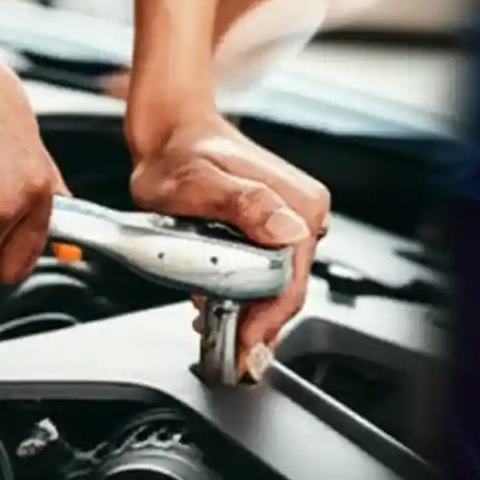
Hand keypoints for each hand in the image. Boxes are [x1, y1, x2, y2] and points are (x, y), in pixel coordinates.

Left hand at [128, 112, 329, 366]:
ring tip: (216, 323)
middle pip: (290, 287)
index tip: (240, 344)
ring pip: (282, 284)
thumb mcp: (197, 181)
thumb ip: (242, 203)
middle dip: (258, 321)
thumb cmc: (179, 155)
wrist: (173, 134)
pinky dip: (250, 293)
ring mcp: (296, 220)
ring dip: (252, 310)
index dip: (266, 319)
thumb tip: (287, 230)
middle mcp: (306, 212)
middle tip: (223, 345)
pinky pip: (273, 271)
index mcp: (299, 204)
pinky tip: (224, 301)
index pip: (293, 280)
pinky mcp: (282, 226)